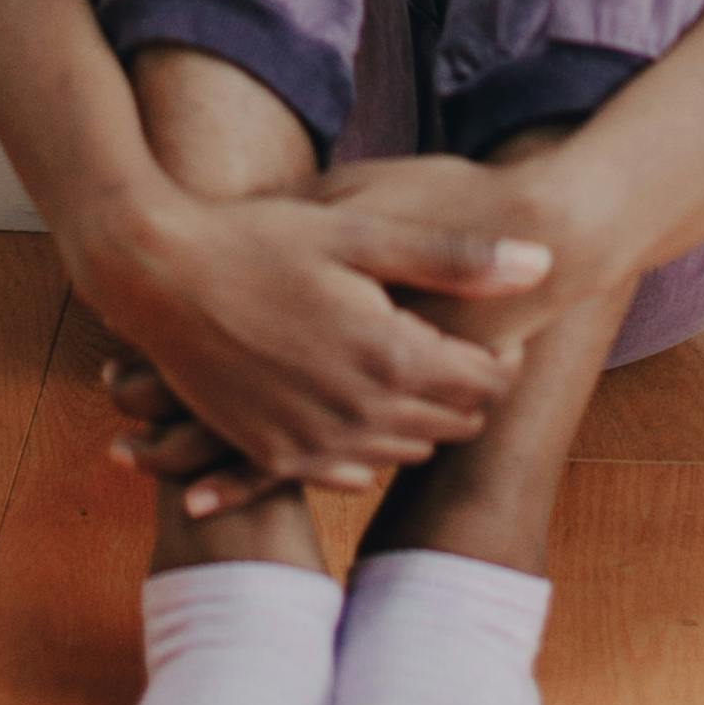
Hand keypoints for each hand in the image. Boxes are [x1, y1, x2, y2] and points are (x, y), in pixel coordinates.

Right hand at [77, 170, 556, 514]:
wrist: (158, 274)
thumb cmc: (261, 239)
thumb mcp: (362, 233)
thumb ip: (456, 260)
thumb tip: (545, 261)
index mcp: (391, 361)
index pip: (488, 386)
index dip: (501, 353)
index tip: (492, 320)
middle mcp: (358, 418)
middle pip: (452, 422)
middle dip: (467, 385)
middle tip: (454, 335)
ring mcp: (313, 445)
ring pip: (404, 450)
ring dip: (418, 414)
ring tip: (406, 356)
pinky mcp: (275, 454)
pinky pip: (348, 471)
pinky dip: (366, 441)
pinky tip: (357, 396)